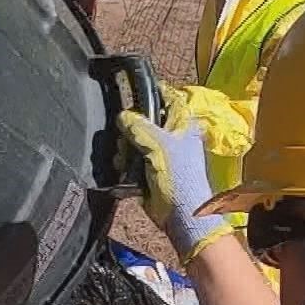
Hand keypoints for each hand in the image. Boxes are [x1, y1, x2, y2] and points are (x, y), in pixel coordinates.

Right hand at [120, 88, 231, 262]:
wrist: (180, 212)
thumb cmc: (178, 176)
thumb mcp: (158, 144)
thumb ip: (139, 126)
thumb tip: (123, 116)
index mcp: (182, 123)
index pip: (167, 96)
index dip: (151, 92)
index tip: (133, 94)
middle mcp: (172, 135)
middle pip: (144, 119)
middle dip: (130, 127)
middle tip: (126, 136)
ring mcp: (161, 152)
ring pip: (134, 139)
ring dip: (125, 148)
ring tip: (124, 158)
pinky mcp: (150, 169)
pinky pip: (131, 159)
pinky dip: (125, 162)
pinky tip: (123, 168)